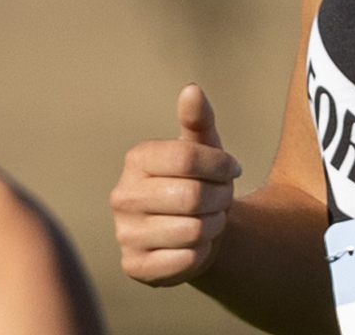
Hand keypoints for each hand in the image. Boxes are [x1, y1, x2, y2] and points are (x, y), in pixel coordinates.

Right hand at [110, 84, 243, 286]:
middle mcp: (122, 195)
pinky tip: (195, 245)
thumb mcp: (205, 148)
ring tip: (209, 220)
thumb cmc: (200, 181)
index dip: (221, 165)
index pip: (187, 157)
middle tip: (223, 200)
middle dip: (221, 199)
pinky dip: (201, 253)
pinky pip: (184, 260)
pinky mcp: (133, 266)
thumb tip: (192, 89)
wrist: (196, 231)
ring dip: (214, 226)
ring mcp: (124, 233)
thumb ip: (199, 119)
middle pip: (192, 197)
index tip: (233, 169)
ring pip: (192, 230)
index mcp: (137, 159)